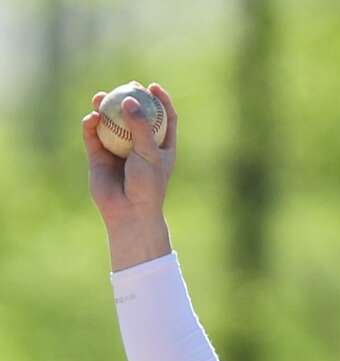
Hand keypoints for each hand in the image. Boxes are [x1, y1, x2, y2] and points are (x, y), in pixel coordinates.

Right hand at [81, 82, 177, 226]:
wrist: (128, 212)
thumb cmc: (146, 185)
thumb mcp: (149, 154)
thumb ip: (140, 127)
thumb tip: (128, 100)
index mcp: (161, 147)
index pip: (164, 118)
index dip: (160, 100)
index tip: (153, 86)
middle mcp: (140, 146)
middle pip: (135, 115)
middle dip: (130, 97)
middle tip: (126, 85)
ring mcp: (118, 150)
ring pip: (111, 122)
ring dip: (105, 107)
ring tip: (101, 96)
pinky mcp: (99, 156)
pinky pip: (93, 134)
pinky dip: (91, 124)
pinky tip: (92, 117)